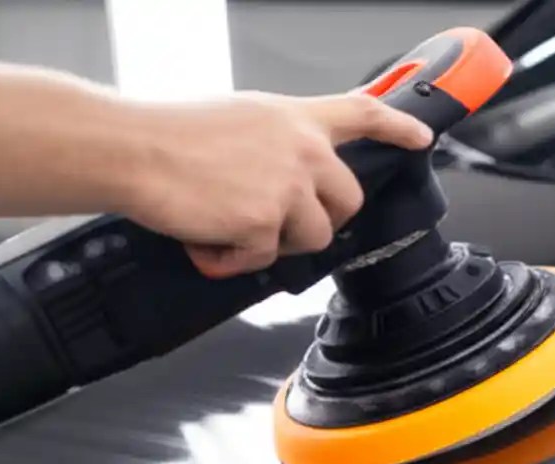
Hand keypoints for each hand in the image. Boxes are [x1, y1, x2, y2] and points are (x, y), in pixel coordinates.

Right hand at [120, 91, 432, 277]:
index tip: (421, 137)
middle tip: (277, 221)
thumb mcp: (242, 118)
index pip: (363, 113)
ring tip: (231, 226)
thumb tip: (291, 175)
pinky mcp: (267, 222)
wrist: (133, 150)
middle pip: (349, 200)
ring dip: (276, 242)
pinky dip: (235, 258)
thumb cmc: (171, 134)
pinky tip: (208, 237)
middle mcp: (302, 149)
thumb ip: (280, 141)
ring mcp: (288, 187)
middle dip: (320, 219)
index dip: (398, 126)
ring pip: (314, 237)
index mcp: (295, 119)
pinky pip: (266, 259)